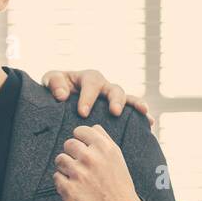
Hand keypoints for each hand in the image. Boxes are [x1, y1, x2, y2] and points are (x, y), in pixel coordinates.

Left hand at [40, 69, 154, 126]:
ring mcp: (111, 98)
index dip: (88, 97)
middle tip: (114, 112)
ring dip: (135, 104)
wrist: (60, 99)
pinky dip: (142, 115)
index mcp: (88, 78)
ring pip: (127, 98)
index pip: (91, 84)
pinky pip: (132, 110)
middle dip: (116, 100)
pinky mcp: (116, 108)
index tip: (83, 112)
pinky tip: (149, 122)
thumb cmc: (55, 88)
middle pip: (114, 89)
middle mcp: (103, 86)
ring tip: (142, 112)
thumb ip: (54, 83)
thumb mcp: (51, 80)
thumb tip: (62, 95)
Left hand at [54, 124, 143, 200]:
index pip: (79, 131)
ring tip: (78, 176)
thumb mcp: (117, 157)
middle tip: (80, 165)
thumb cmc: (118, 183)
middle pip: (67, 144)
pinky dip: (63, 182)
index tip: (83, 148)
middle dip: (72, 153)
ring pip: (59, 159)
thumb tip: (91, 127)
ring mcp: (78, 174)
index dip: (80, 139)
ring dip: (66, 167)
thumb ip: (104, 139)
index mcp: (103, 148)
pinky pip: (56, 177)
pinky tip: (76, 187)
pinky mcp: (68, 190)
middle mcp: (90, 158)